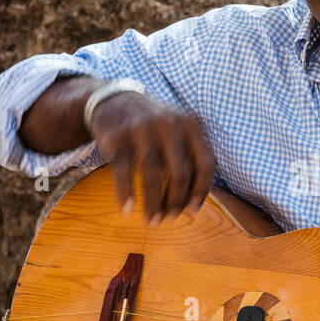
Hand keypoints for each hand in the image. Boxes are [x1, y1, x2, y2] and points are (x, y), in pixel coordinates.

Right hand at [89, 92, 216, 223]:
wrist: (114, 99)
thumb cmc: (153, 125)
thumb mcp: (178, 129)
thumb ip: (190, 156)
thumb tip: (194, 202)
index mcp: (190, 125)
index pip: (206, 163)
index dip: (202, 190)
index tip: (193, 209)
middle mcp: (169, 125)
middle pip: (180, 174)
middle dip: (176, 202)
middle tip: (169, 218)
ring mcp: (141, 130)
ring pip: (152, 176)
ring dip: (153, 204)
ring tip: (152, 220)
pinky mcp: (117, 138)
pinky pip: (123, 172)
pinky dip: (125, 194)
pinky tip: (127, 209)